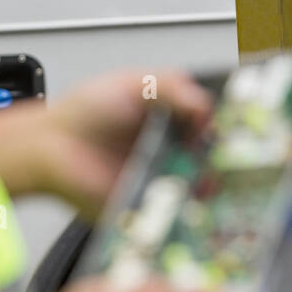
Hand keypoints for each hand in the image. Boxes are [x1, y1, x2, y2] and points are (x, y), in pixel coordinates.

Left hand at [0, 68, 213, 218]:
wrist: (50, 148)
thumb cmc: (84, 112)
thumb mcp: (133, 82)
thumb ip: (172, 87)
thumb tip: (205, 104)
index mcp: (171, 117)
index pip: (211, 121)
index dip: (227, 123)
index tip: (241, 124)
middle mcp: (170, 148)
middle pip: (213, 155)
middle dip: (227, 154)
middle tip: (231, 152)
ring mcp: (162, 178)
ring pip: (201, 184)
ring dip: (212, 180)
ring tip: (214, 172)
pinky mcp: (149, 204)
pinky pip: (175, 209)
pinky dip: (188, 206)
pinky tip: (192, 194)